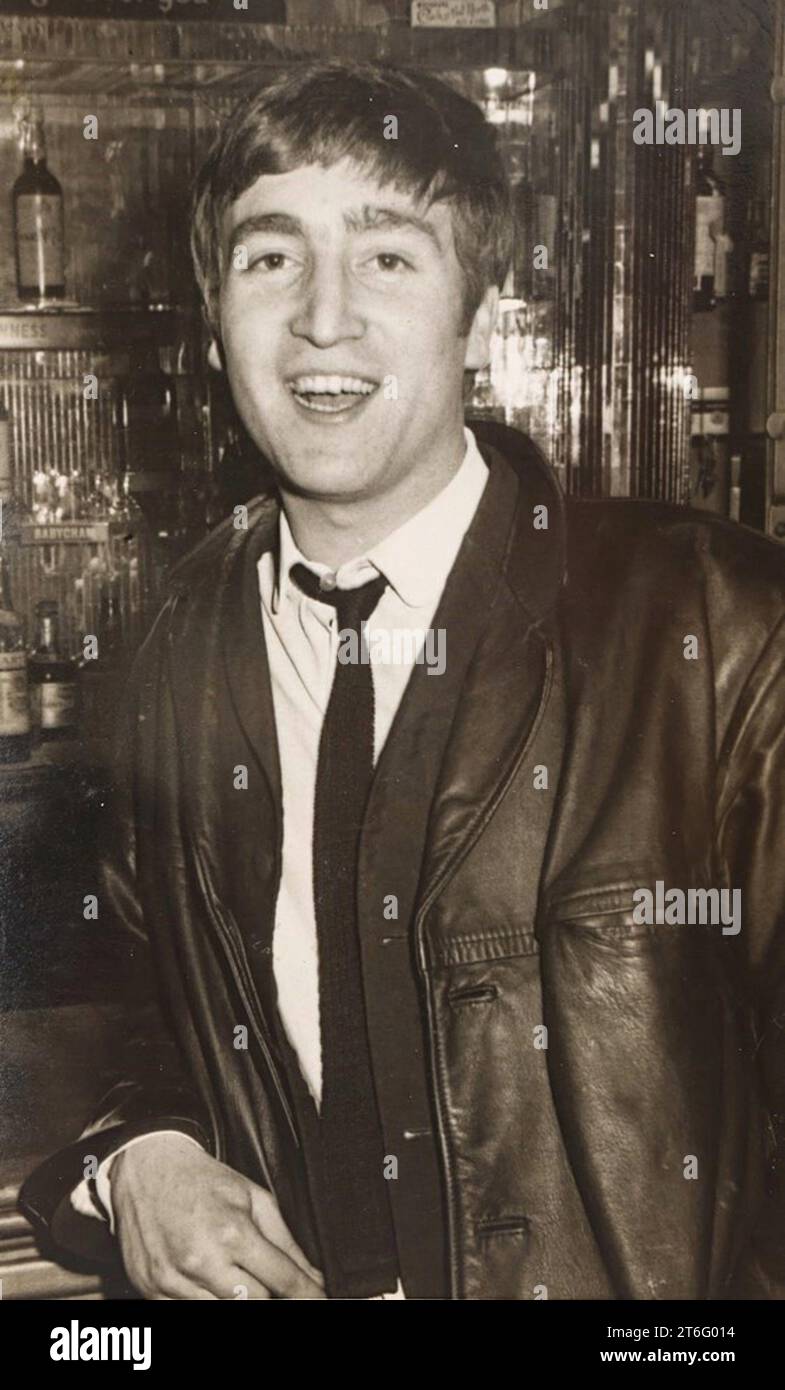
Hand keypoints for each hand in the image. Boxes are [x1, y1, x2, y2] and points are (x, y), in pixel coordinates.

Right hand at [111, 1133, 325, 1298]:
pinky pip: (186, 1312)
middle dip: (269, 1294)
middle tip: (271, 1281)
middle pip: (254, 1304)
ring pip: (221, 1312)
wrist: (147, 1168)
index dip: (306, 1294)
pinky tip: (208, 1282)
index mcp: (232, 1233)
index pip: (282, 1281)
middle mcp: (202, 1261)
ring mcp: (173, 1280)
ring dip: (236, 1297)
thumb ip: (285, 1242)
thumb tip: (313, 1277)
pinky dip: (203, 1300)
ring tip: (234, 1272)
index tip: (318, 1299)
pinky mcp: (151, 1290)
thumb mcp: (253, 1198)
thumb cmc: (203, 1180)